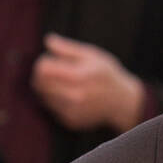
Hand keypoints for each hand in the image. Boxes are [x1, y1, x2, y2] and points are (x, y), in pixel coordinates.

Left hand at [31, 34, 145, 131]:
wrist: (122, 102)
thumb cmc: (107, 74)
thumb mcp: (92, 55)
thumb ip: (68, 48)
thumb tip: (48, 41)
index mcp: (78, 76)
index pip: (43, 69)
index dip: (43, 61)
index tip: (50, 60)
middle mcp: (74, 96)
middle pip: (39, 84)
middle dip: (41, 75)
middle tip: (51, 71)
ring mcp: (72, 111)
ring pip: (43, 97)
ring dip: (46, 88)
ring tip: (61, 83)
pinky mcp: (70, 121)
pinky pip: (51, 108)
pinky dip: (54, 100)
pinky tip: (68, 96)